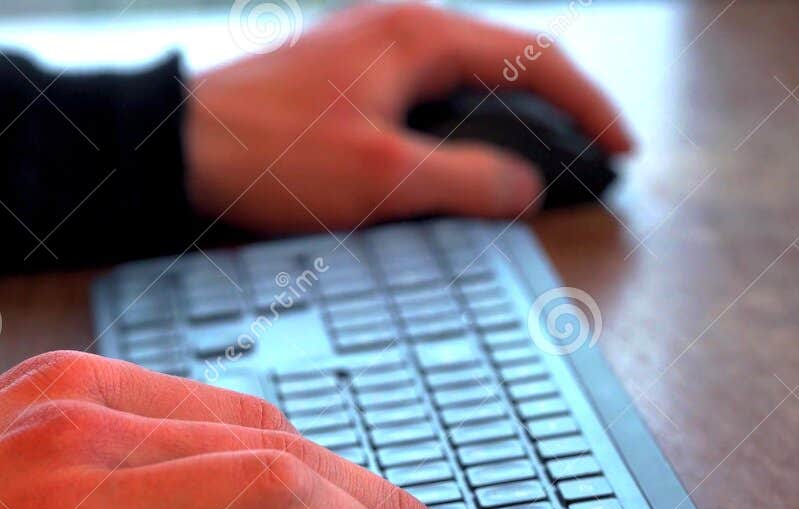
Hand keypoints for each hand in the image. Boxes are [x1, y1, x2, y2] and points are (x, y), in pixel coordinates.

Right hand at [0, 351, 461, 508]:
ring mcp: (77, 504)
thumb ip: (98, 461)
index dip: (337, 466)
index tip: (379, 507)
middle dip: (381, 501)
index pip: (248, 417)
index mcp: (73, 390)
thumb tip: (202, 498)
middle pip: (283, 445)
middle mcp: (85, 427)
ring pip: (275, 490)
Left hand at [184, 2, 632, 231]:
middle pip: (510, 62)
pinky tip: (464, 170)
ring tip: (541, 170)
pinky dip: (465, 130)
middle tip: (595, 159)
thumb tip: (524, 191)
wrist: (174, 144)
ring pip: (470, 82)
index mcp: (421, 35)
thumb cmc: (266, 151)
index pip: (538, 59)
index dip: (592, 107)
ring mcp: (374, 52)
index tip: (624, 149)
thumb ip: (466, 183)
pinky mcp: (349, 81)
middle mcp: (402, 28)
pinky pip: (430, 100)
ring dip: (511, 123)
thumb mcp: (381, 179)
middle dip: (561, 111)